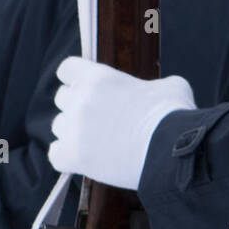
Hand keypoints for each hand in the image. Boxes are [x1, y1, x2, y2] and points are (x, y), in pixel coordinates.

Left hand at [48, 57, 195, 189]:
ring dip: (72, 132)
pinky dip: (65, 157)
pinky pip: (55, 155)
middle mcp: (81, 100)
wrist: (170, 151)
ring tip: (95, 142)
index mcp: (99, 78)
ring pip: (59, 127)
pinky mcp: (74, 157)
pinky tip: (80, 159)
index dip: (74, 78)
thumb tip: (154, 94)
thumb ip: (150, 86)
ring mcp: (75, 129)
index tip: (83, 87)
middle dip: (76, 106)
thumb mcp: (169, 86)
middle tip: (96, 119)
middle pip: (61, 98)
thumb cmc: (173, 116)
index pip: (67, 70)